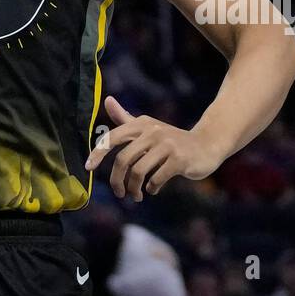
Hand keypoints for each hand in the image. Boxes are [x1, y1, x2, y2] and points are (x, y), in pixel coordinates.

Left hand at [85, 96, 220, 200]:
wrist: (206, 145)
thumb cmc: (171, 140)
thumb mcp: (147, 127)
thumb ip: (125, 118)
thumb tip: (107, 100)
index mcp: (140, 123)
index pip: (112, 138)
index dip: (97, 153)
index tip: (88, 168)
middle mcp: (151, 131)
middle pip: (122, 160)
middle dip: (117, 181)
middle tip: (119, 193)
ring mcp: (166, 144)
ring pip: (138, 172)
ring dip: (134, 189)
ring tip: (136, 196)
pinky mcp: (178, 159)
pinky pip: (156, 179)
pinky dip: (151, 188)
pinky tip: (153, 189)